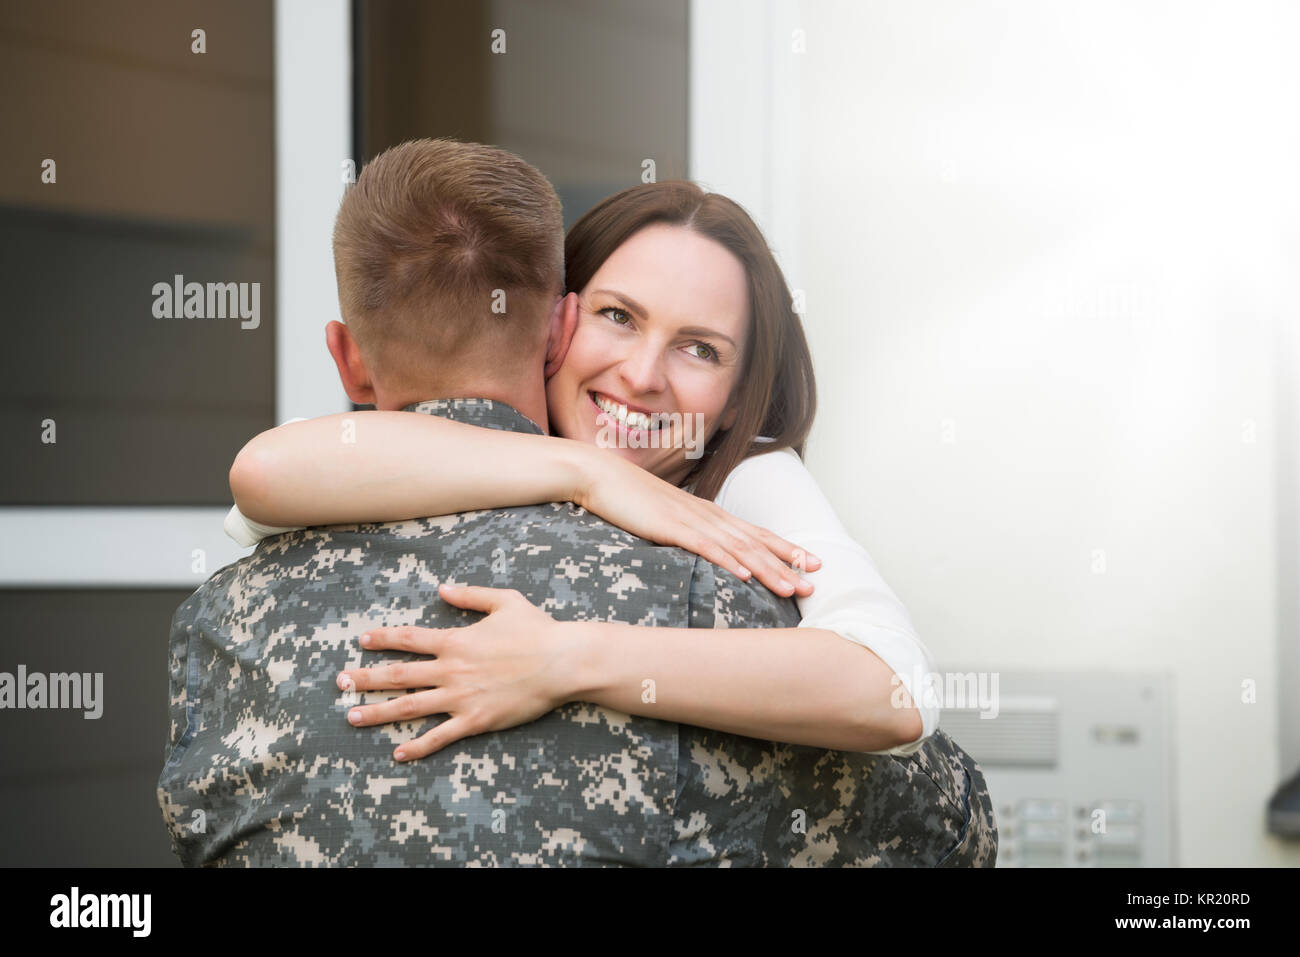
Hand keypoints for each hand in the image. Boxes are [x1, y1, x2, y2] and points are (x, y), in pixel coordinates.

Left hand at [337, 583, 581, 761]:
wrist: (563, 663)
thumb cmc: (538, 630)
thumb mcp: (505, 601)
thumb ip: (471, 595)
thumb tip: (443, 589)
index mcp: (456, 641)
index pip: (409, 639)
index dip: (382, 639)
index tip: (361, 641)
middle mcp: (451, 670)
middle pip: (398, 675)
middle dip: (365, 679)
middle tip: (339, 683)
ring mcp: (461, 698)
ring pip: (410, 707)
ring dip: (377, 712)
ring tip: (352, 716)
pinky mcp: (476, 720)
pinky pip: (440, 736)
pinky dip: (418, 746)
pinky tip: (398, 753)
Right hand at [575, 449, 821, 597]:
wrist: (600, 477)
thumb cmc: (630, 499)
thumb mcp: (665, 518)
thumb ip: (686, 532)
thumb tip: (701, 549)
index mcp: (707, 513)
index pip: (755, 532)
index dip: (785, 548)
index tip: (811, 562)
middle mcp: (707, 515)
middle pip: (755, 542)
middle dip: (787, 563)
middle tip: (815, 582)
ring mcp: (690, 520)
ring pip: (738, 548)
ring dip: (767, 569)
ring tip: (791, 587)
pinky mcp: (670, 527)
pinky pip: (704, 547)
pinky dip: (727, 561)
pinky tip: (744, 576)